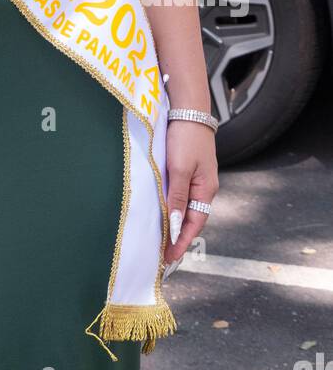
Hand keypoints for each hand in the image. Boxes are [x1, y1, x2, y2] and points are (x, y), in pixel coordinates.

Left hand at [164, 120, 218, 267]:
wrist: (188, 110)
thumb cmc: (185, 138)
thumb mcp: (179, 169)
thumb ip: (177, 198)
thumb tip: (176, 227)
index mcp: (206, 190)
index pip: (194, 225)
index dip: (181, 243)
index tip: (169, 259)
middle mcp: (204, 188)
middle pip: (192, 220)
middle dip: (179, 239)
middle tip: (163, 257)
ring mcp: (197, 179)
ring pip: (186, 209)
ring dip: (176, 225)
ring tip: (162, 241)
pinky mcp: (189, 170)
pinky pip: (182, 197)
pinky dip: (174, 209)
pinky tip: (166, 214)